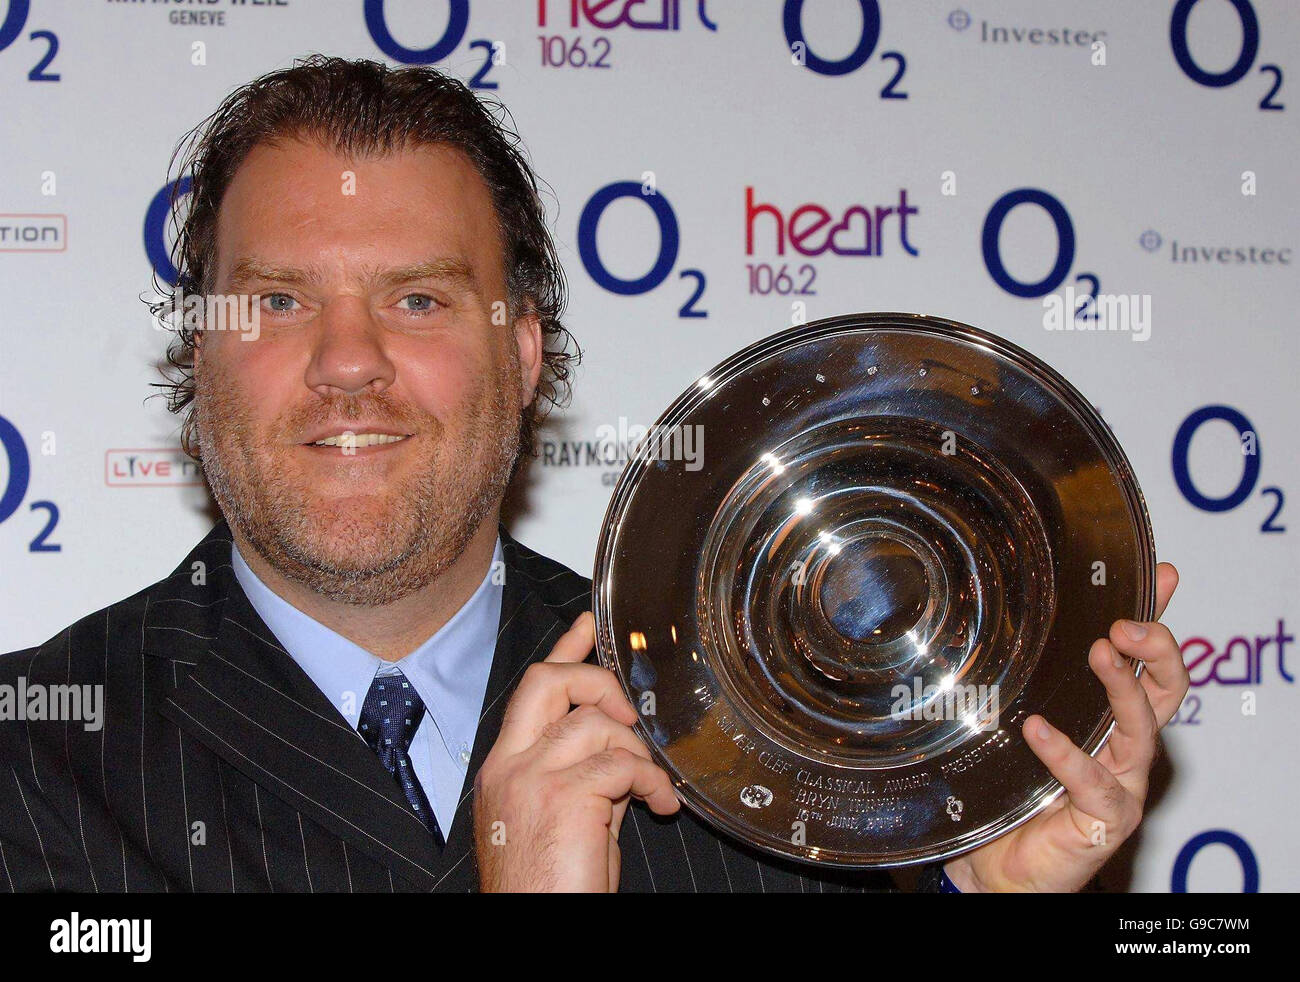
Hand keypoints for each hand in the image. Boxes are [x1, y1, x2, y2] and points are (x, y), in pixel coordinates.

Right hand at [473, 611, 679, 891]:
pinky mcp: (563, 797)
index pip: (531, 691)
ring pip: (594, 722)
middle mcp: (510, 765)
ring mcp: (532, 778)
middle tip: (630, 711)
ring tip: (651, 787)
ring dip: (636, 750)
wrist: (536, 923)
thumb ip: (584, 776)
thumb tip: (619, 752)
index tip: (589, 624)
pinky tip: (660, 804)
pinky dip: (651, 781)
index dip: (564, 651)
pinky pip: (622, 764)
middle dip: (597, 680)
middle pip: (548, 681)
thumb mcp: (565, 820)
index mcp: (504, 767)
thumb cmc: (549, 888)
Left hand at [942, 562, 1185, 891]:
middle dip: (1157, 650)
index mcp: (1110, 718)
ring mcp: (1121, 784)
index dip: (1159, 618)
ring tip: (1099, 653)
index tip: (1162, 575)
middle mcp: (1125, 748)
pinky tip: (1038, 729)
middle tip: (1123, 625)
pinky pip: (1095, 783)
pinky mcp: (1104, 819)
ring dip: (1123, 689)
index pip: (1148, 661)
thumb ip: (1018, 685)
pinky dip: (1066, 753)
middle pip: (1167, 690)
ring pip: (1142, 730)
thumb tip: (999, 621)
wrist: (994, 865)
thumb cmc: (1007, 790)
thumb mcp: (1014, 721)